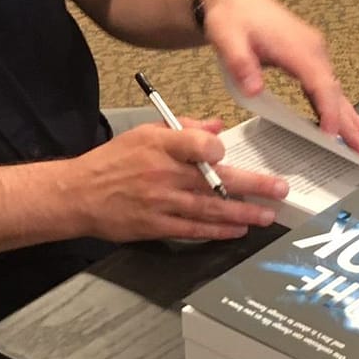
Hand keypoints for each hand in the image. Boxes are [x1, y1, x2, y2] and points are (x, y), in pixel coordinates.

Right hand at [71, 121, 286, 243]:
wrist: (79, 195)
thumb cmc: (112, 161)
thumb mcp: (144, 133)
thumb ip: (183, 129)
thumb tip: (217, 128)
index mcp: (159, 145)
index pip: (195, 143)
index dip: (215, 148)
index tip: (227, 150)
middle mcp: (163, 173)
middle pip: (214, 179)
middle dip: (252, 186)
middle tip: (279, 189)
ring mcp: (161, 202)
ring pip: (210, 208)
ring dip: (242, 213)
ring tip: (267, 215)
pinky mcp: (157, 226)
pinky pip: (194, 229)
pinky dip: (218, 230)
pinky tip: (238, 229)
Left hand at [200, 0, 358, 155]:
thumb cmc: (232, 17)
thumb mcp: (228, 39)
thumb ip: (241, 64)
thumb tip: (254, 90)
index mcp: (298, 47)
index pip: (321, 85)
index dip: (329, 112)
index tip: (332, 135)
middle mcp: (313, 50)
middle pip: (335, 91)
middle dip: (350, 122)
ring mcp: (313, 53)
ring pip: (335, 90)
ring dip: (348, 116)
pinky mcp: (308, 57)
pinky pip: (326, 85)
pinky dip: (336, 105)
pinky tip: (343, 121)